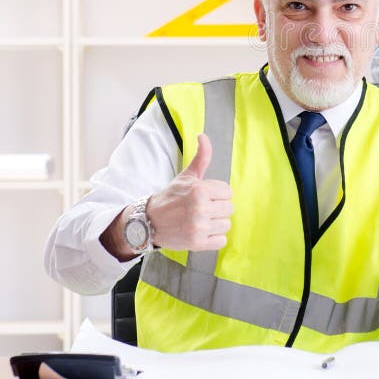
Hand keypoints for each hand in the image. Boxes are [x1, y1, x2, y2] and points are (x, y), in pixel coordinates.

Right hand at [147, 133, 233, 250]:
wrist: (149, 221)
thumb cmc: (171, 196)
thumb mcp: (186, 176)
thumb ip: (201, 157)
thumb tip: (203, 135)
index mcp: (200, 190)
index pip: (228, 192)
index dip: (218, 194)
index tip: (205, 197)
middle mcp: (200, 208)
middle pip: (229, 209)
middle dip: (217, 209)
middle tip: (202, 209)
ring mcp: (198, 227)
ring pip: (226, 225)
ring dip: (216, 224)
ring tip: (201, 220)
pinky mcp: (197, 243)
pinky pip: (221, 241)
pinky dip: (214, 238)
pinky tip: (202, 232)